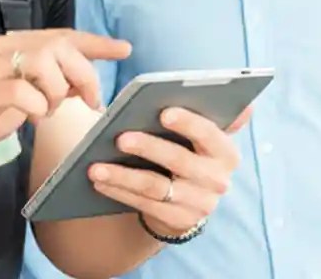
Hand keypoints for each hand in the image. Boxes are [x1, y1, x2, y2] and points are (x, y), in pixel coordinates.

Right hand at [0, 29, 131, 165]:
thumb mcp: (20, 97)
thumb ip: (48, 85)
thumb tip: (82, 84)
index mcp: (11, 45)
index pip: (61, 35)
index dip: (95, 42)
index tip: (123, 48)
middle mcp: (1, 49)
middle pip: (58, 46)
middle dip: (83, 74)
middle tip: (90, 102)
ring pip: (43, 62)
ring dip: (56, 91)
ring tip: (48, 111)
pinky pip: (23, 92)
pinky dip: (37, 108)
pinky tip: (31, 120)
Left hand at [88, 106, 251, 235]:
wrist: (188, 201)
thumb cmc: (187, 152)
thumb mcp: (198, 137)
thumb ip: (199, 116)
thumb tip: (203, 99)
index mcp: (225, 152)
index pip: (209, 134)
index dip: (188, 123)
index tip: (163, 112)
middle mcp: (218, 180)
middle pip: (178, 160)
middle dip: (147, 147)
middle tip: (119, 137)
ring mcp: (199, 203)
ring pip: (155, 186)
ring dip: (122, 175)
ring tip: (95, 166)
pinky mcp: (179, 221)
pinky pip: (143, 205)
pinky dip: (119, 191)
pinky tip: (98, 181)